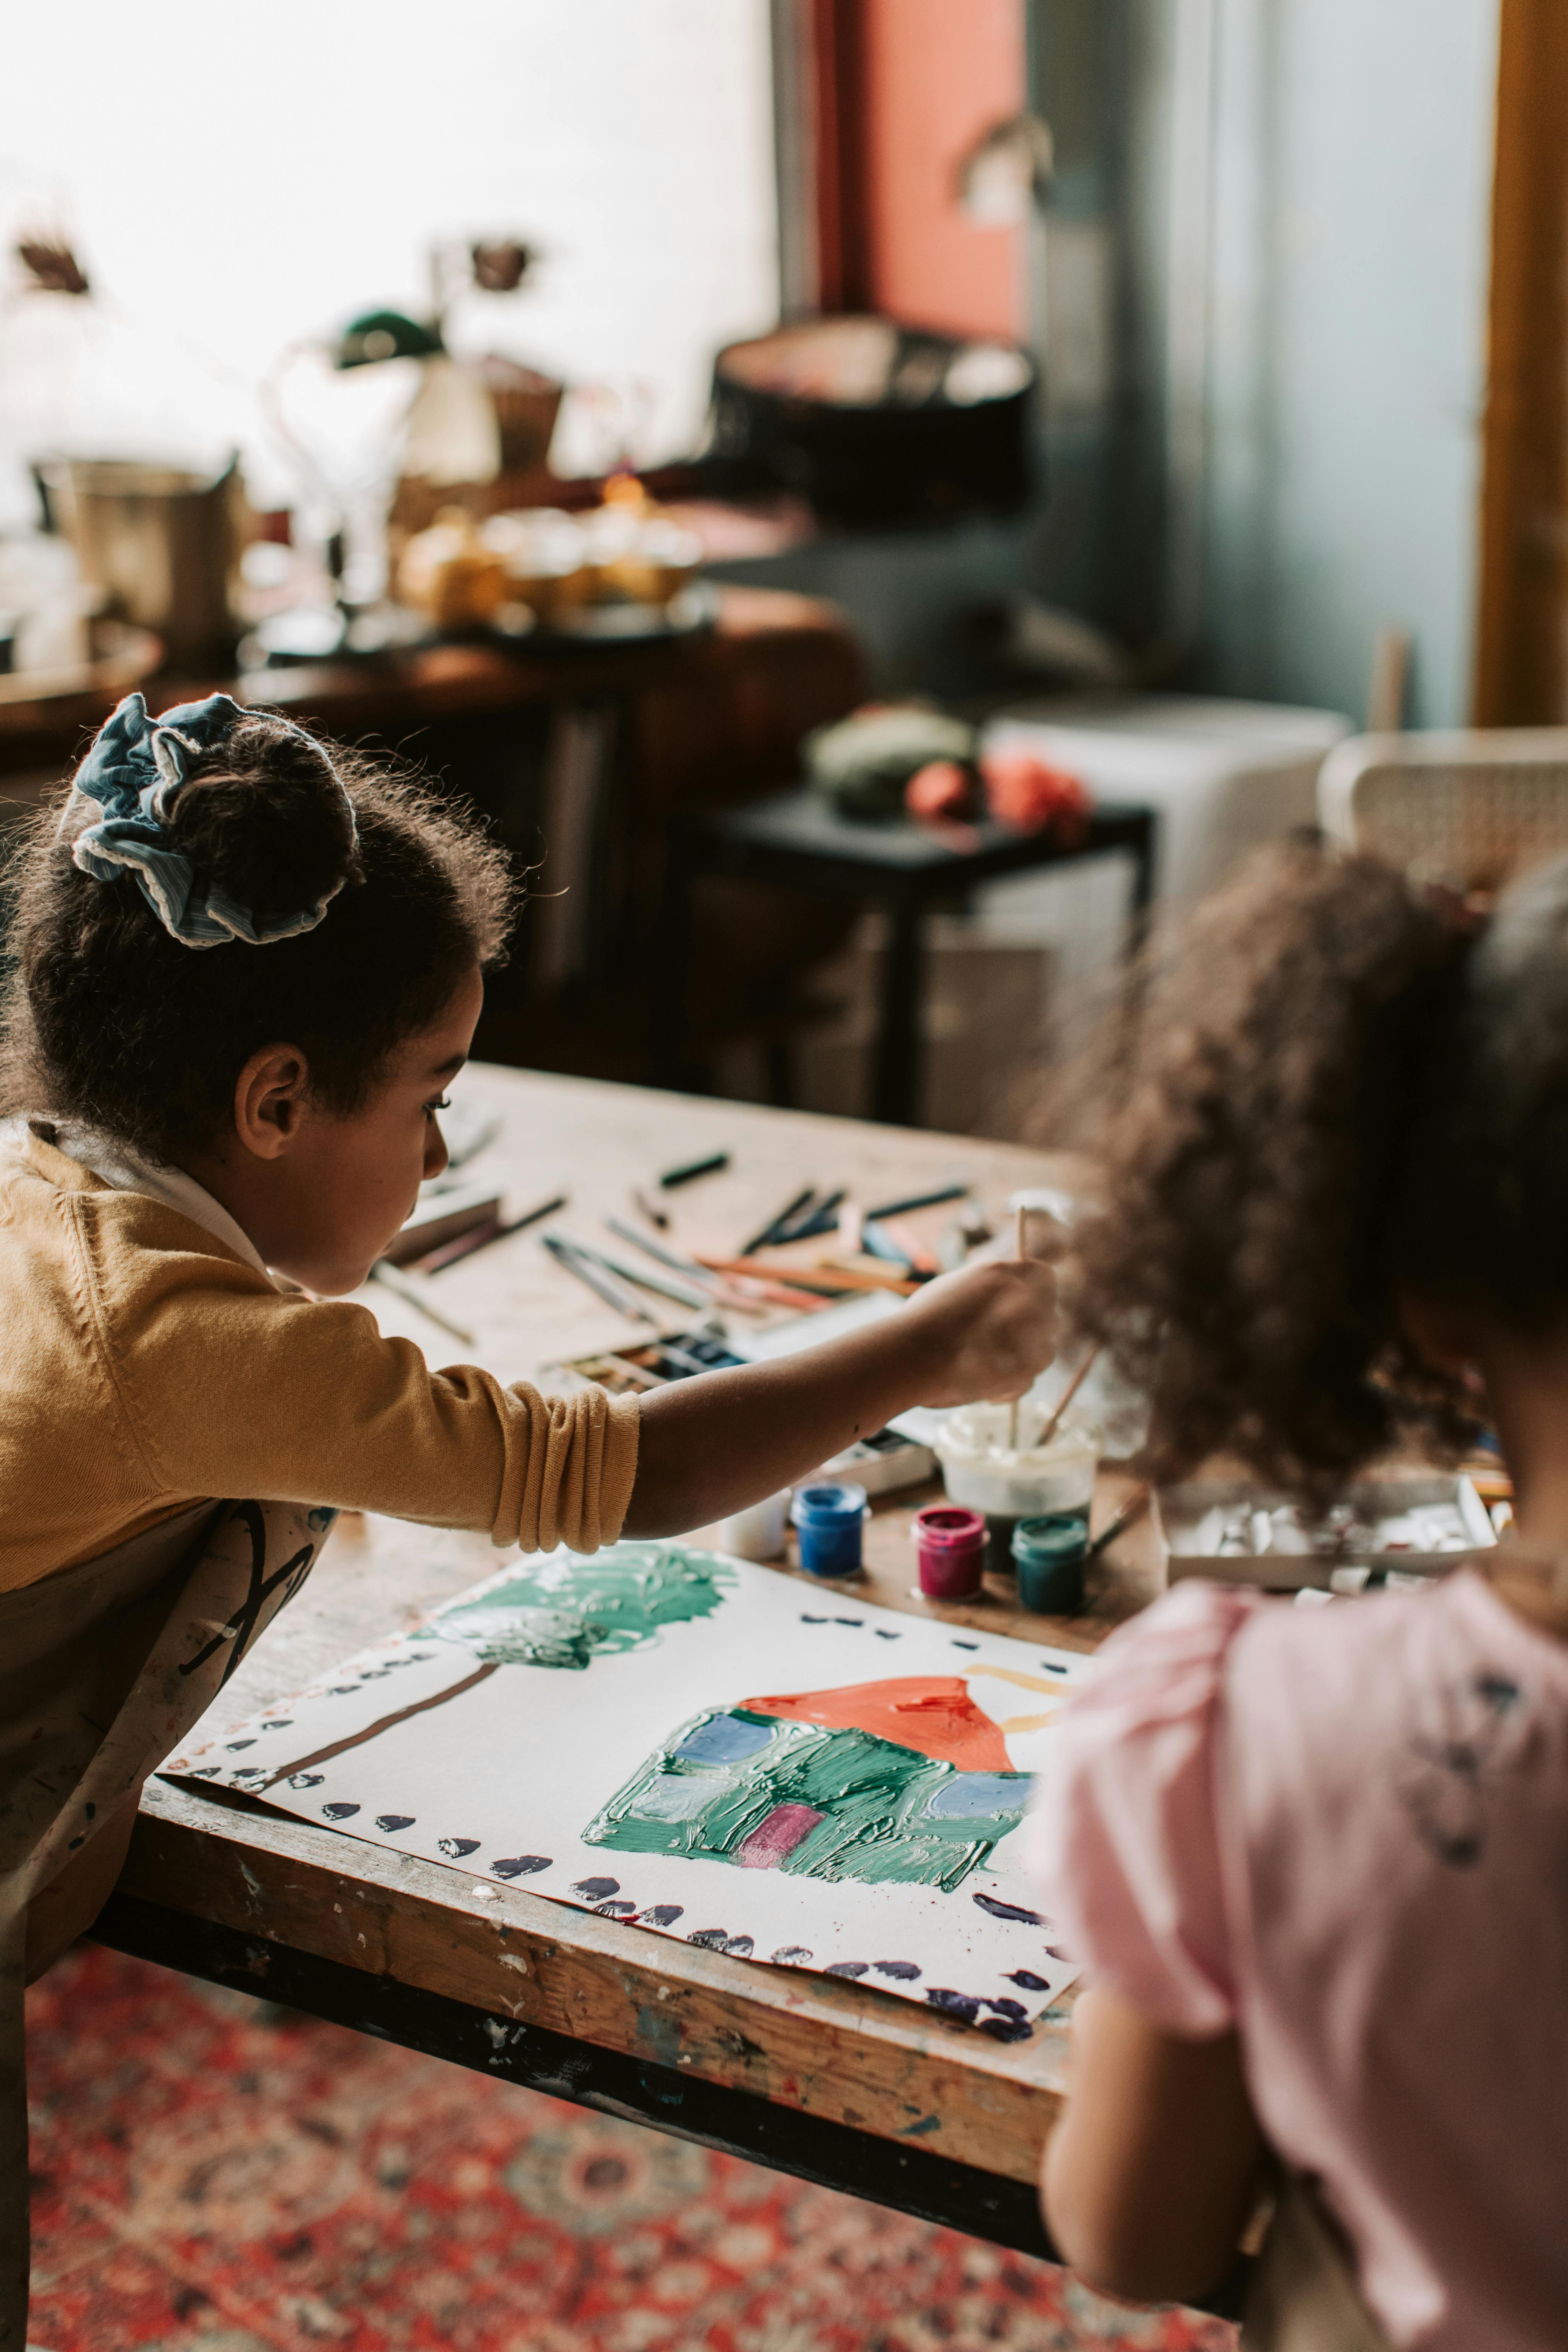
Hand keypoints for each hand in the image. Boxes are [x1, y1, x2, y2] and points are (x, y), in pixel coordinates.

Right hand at [900, 1254, 1057, 1408]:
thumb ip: (984, 1290)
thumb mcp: (953, 1289)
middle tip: (1003, 1346)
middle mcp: (1020, 1300)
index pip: (1044, 1276)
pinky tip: (985, 1390)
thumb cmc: (919, 1323)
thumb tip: (998, 1296)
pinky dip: (1009, 1388)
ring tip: (991, 1368)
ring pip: (1046, 1351)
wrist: (909, 1356)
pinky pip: (1028, 1380)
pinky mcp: (1023, 1369)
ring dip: (1023, 1362)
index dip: (1039, 1295)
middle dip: (1031, 1334)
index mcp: (1001, 1273)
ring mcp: (1026, 1336)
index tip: (1026, 1310)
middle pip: (1049, 1317)